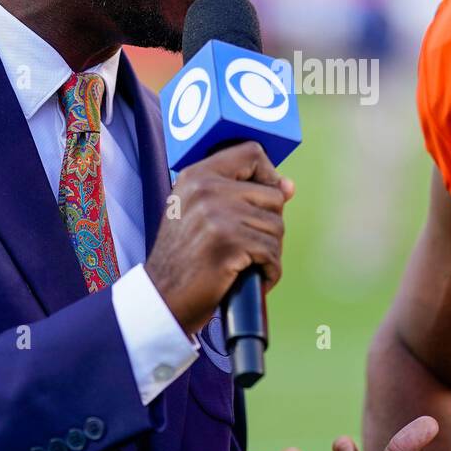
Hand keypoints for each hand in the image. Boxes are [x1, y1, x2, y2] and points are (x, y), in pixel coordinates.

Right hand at [146, 141, 293, 335]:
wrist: (163, 298)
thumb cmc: (187, 257)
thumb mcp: (202, 214)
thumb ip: (242, 194)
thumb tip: (288, 187)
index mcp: (196, 175)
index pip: (252, 152)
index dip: (268, 175)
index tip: (265, 199)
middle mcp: (205, 189)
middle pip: (273, 196)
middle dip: (268, 225)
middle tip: (245, 246)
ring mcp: (217, 216)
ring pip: (276, 227)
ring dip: (268, 252)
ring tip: (242, 263)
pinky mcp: (229, 244)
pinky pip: (272, 254)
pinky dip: (269, 272)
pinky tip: (248, 277)